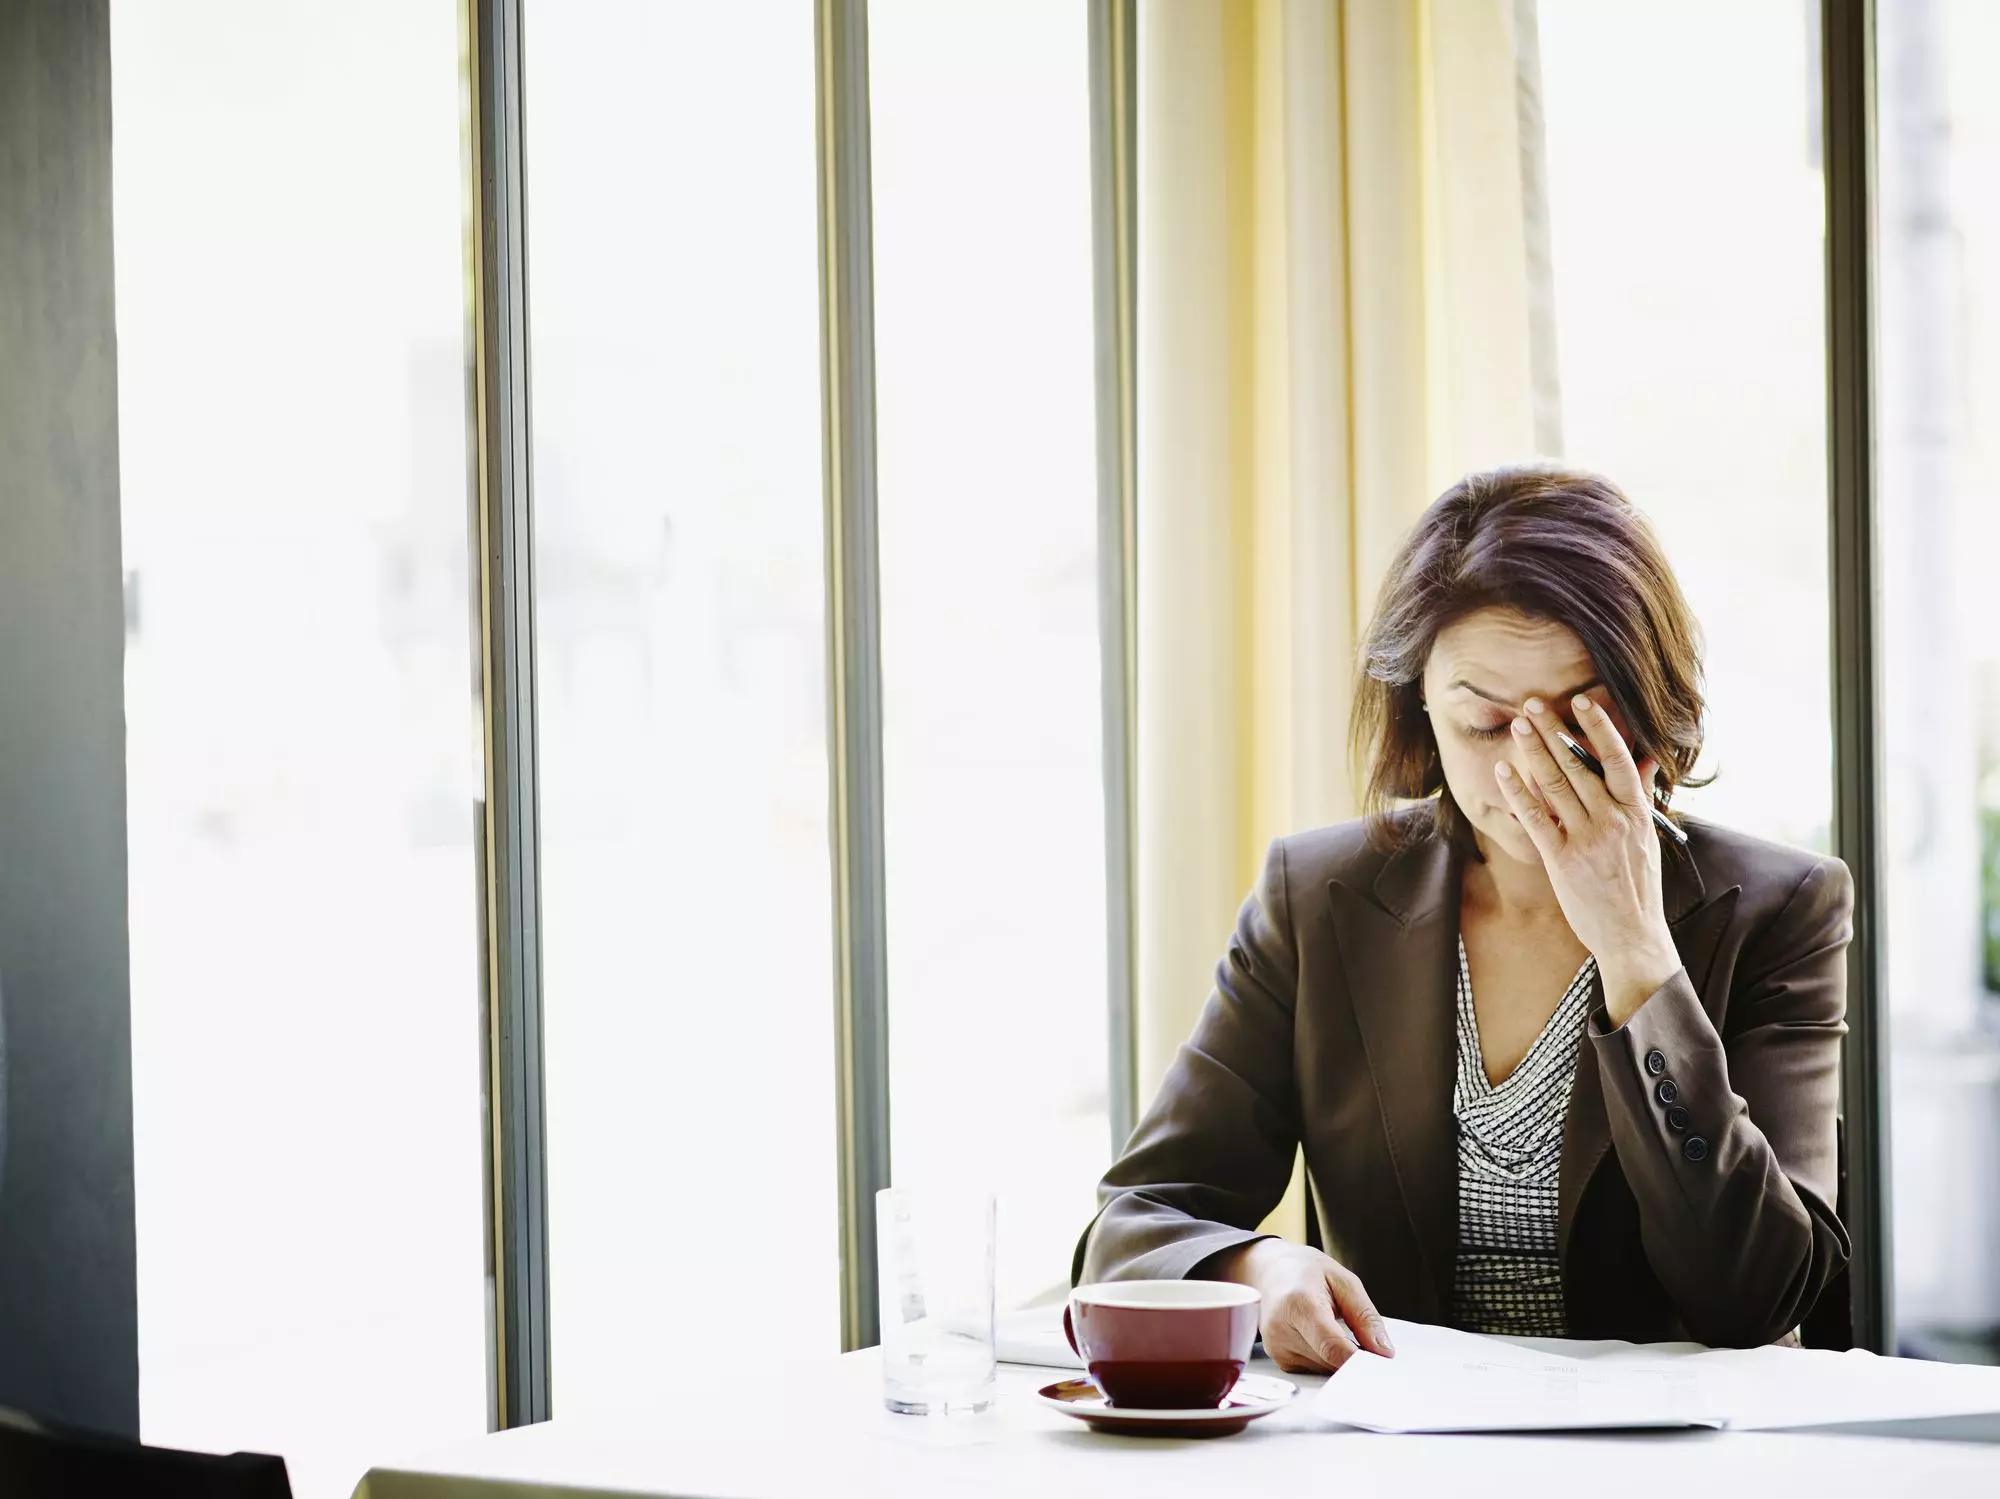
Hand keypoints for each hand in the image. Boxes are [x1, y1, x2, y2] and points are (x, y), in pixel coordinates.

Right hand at [1207, 1239, 1393, 1372]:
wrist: (1268, 1271)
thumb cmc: (1305, 1271)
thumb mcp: (1343, 1280)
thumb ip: (1365, 1316)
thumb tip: (1383, 1351)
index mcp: (1298, 1303)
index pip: (1331, 1346)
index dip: (1359, 1360)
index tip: (1381, 1363)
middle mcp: (1281, 1329)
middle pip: (1331, 1361)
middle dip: (1354, 1356)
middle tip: (1362, 1336)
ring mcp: (1276, 1347)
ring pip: (1324, 1368)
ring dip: (1339, 1357)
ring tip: (1336, 1327)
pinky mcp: (1278, 1359)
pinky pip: (1314, 1369)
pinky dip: (1326, 1358)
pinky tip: (1321, 1336)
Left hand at [1491, 693, 1682, 1022]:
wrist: (1632, 936)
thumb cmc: (1638, 886)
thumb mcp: (1648, 837)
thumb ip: (1640, 795)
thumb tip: (1644, 757)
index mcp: (1636, 813)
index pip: (1617, 759)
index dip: (1598, 727)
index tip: (1580, 700)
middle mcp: (1612, 821)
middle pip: (1578, 766)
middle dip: (1553, 731)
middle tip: (1532, 703)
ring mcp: (1586, 840)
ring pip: (1555, 786)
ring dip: (1533, 752)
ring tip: (1517, 725)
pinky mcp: (1561, 860)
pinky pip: (1536, 818)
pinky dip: (1518, 792)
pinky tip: (1503, 770)